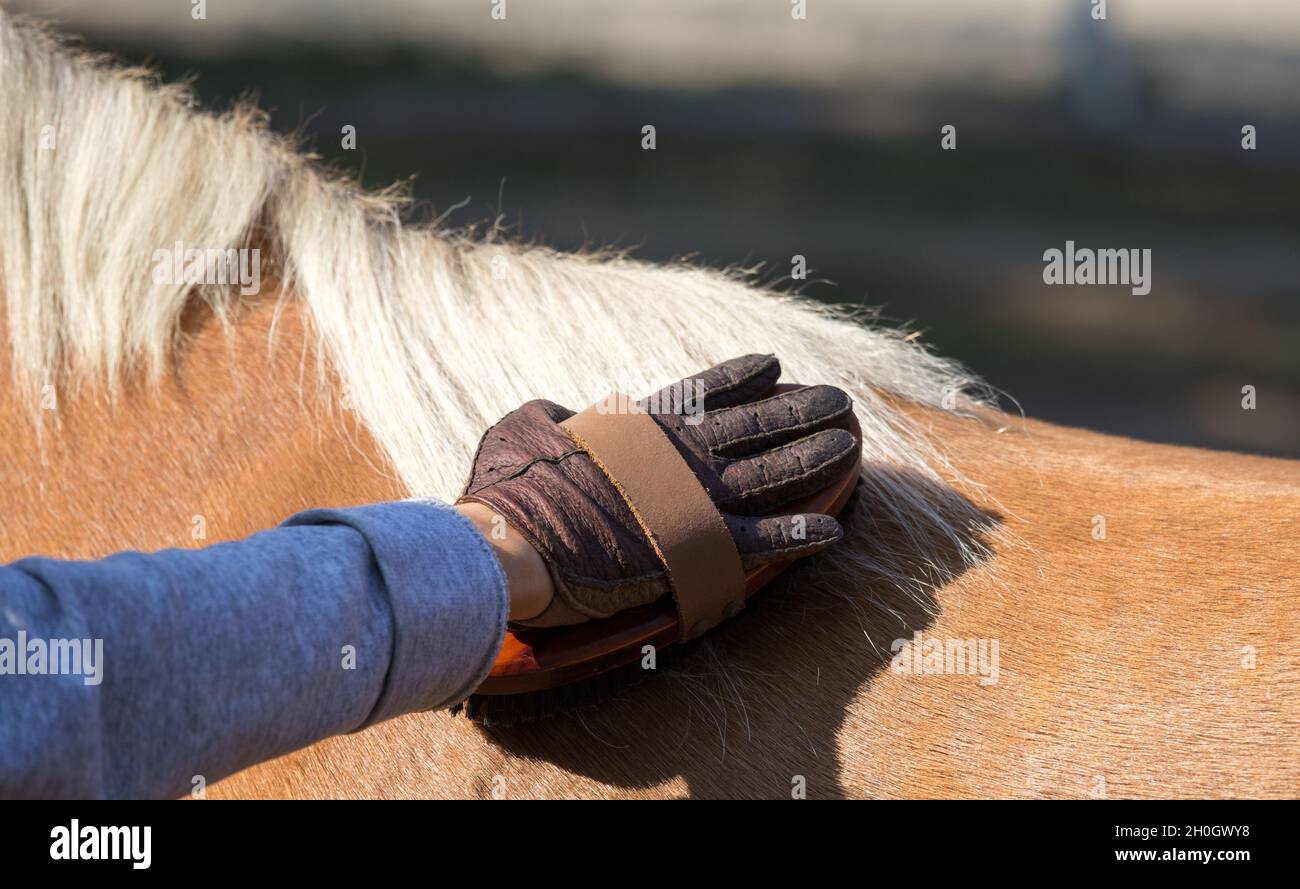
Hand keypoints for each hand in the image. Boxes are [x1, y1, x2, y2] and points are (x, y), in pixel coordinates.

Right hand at [458, 355, 859, 625]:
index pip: (704, 393)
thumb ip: (555, 418)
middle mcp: (679, 456)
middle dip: (799, 410)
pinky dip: (799, 534)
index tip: (774, 363)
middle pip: (755, 425)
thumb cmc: (512, 490)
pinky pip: (762, 540)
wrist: (516, 542)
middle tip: (838, 400)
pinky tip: (834, 528)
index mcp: (642, 427)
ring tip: (851, 444)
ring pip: (772, 472)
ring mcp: (693, 500)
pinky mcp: (697, 547)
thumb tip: (562, 413)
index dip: (742, 378)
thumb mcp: (524, 429)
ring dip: (814, 458)